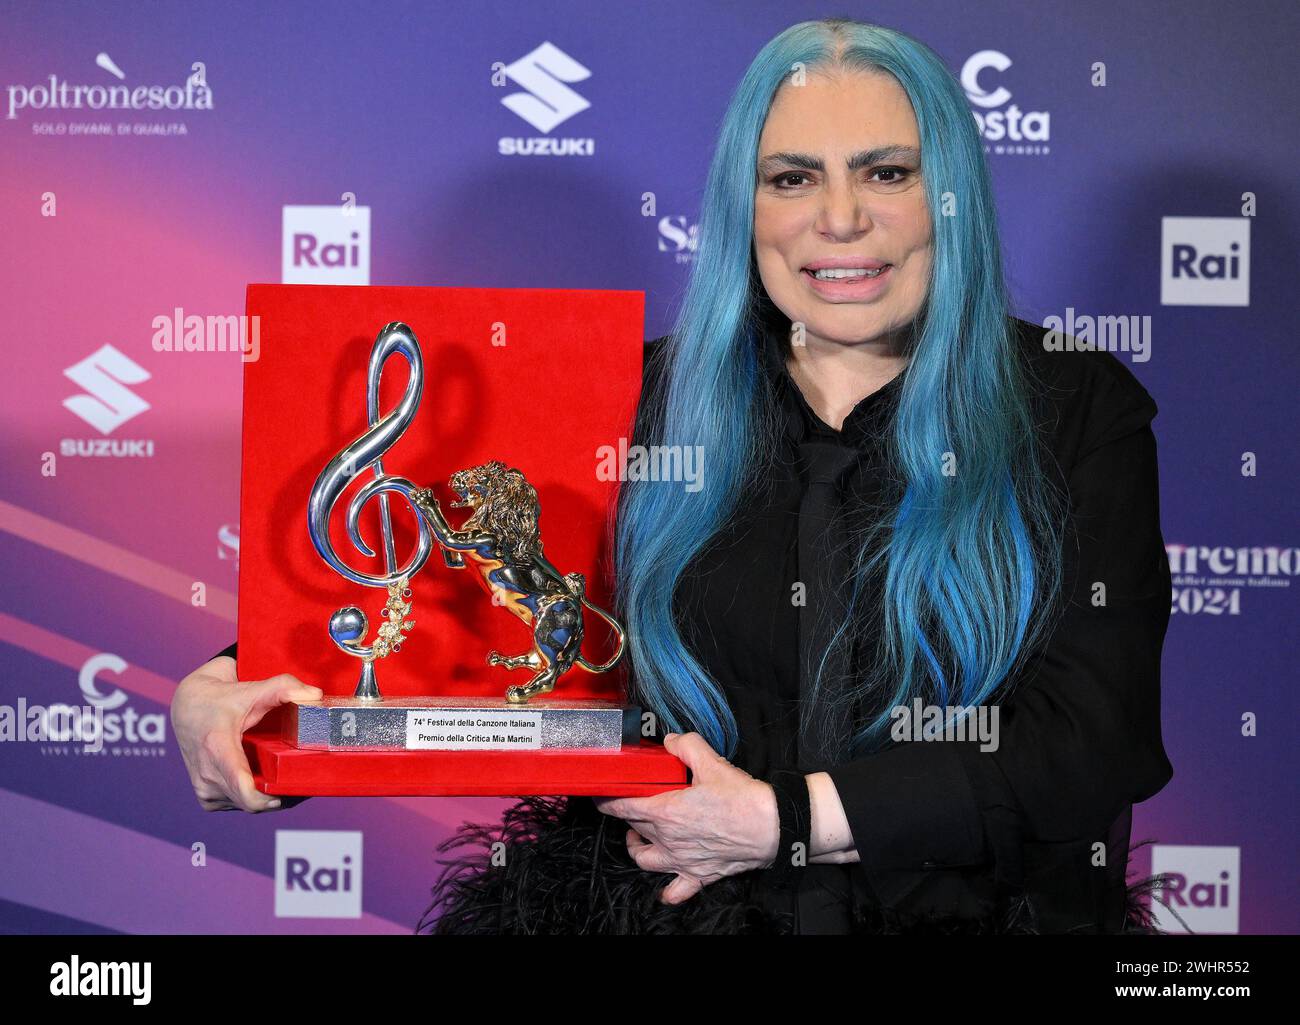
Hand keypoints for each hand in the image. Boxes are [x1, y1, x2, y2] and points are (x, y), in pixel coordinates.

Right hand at [170, 654, 321, 812]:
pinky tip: (271, 784)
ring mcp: (205, 790)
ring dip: (270, 798)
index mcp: (218, 749)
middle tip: (307, 781)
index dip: (270, 798)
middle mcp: (207, 775)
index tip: (294, 789)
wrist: (189, 709)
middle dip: (282, 795)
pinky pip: (240, 806)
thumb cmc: (221, 700)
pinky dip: (257, 799)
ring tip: (291, 780)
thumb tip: (315, 694)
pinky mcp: (207, 799)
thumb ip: (282, 687)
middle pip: (253, 801)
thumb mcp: (251, 690)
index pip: (243, 788)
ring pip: (249, 806)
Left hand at [593, 732, 778, 904]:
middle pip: (635, 828)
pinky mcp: (698, 875)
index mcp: (666, 813)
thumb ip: (685, 746)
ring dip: (638, 848)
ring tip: (641, 837)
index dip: (607, 800)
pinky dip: (667, 889)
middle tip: (637, 802)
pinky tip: (666, 882)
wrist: (771, 828)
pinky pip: (675, 890)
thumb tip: (670, 742)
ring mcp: (681, 861)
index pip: (623, 808)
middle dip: (630, 815)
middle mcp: (668, 841)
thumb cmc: (743, 800)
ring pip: (645, 860)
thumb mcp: (712, 762)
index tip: (600, 795)